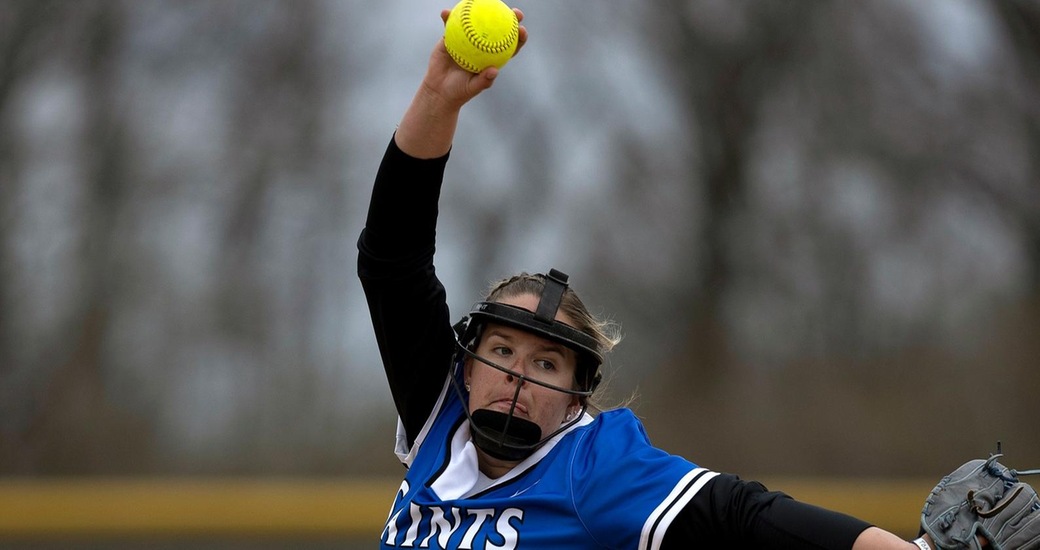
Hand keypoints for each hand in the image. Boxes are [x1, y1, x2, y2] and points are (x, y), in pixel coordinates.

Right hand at [395, 6, 526, 158]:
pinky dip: (448, 17)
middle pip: (498, 29)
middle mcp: (482, 45)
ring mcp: (467, 39)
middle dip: (508, 17)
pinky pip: (450, 24)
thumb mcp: (471, 88)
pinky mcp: (451, 37)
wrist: (439, 91)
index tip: (522, 30)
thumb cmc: (459, 92)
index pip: (510, 45)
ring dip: (478, 10)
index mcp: (492, 57)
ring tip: (477, 1)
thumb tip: (494, 70)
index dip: (518, 37)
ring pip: (475, 22)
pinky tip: (446, 13)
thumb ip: (484, 80)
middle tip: (514, 11)